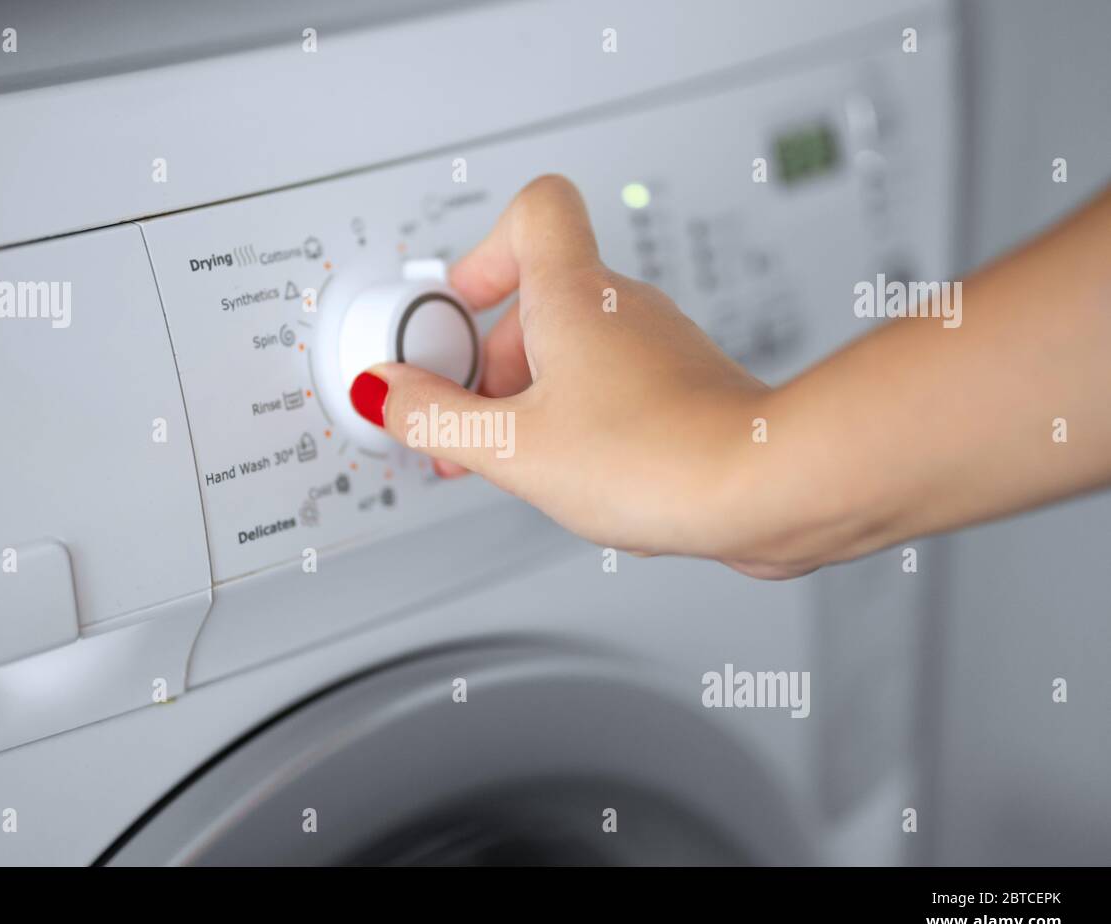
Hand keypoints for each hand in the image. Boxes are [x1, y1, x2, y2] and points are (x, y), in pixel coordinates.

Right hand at [349, 175, 801, 576]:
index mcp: (574, 294)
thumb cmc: (658, 455)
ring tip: (516, 456)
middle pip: (535, 300)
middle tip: (467, 417)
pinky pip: (610, 386)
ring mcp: (658, 348)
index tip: (453, 311)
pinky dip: (575, 418)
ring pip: (573, 350)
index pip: (533, 210)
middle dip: (489, 362)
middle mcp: (622, 308)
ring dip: (530, 396)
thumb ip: (435, 415)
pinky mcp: (683, 390)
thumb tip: (385, 390)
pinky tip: (571, 471)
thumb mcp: (512, 445)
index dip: (481, 252)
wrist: (764, 488)